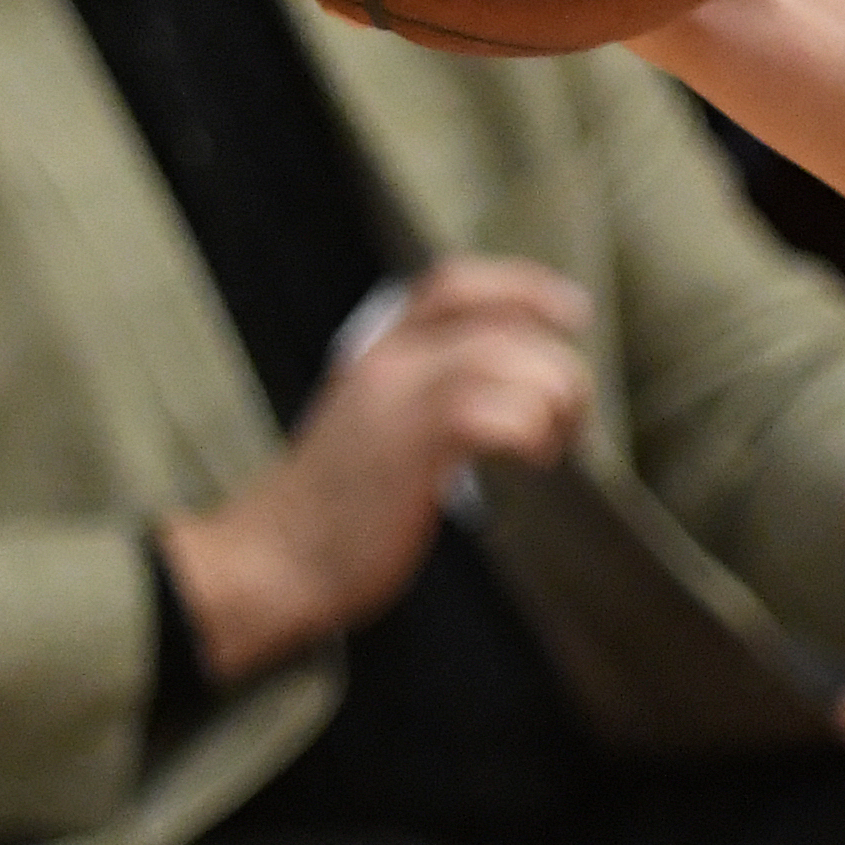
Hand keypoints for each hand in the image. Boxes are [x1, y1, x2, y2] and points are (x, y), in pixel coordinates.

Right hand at [158, 259, 598, 678]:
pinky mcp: (410, 448)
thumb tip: (512, 389)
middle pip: (501, 327)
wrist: (272, 560)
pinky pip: (493, 414)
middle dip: (558, 367)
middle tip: (572, 420)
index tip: (572, 313)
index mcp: (378, 351)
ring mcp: (397, 402)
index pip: (453, 284)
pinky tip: (532, 461)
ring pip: (505, 363)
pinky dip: (532, 432)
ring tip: (551, 447)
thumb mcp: (377, 427)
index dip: (521, 288)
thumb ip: (427, 396)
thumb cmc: (335, 509)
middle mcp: (387, 363)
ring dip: (553, 402)